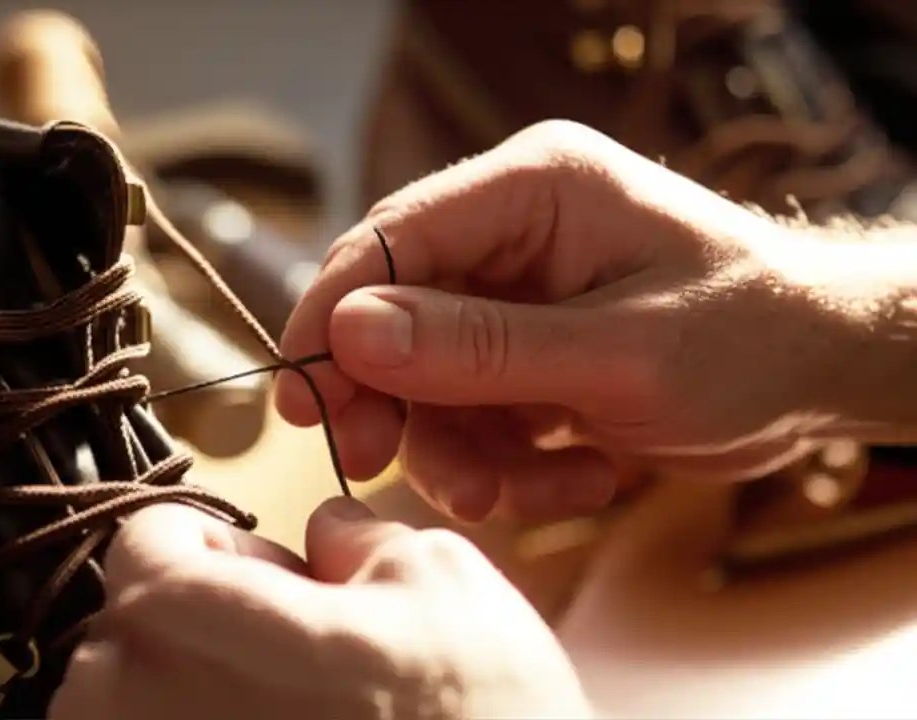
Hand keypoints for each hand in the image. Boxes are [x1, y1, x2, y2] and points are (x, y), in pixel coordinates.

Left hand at [49, 499, 587, 719]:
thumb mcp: (442, 586)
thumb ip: (360, 538)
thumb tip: (328, 532)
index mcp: (179, 613)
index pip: (146, 538)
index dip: (223, 547)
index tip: (284, 585)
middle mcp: (121, 701)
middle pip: (136, 628)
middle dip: (210, 629)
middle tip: (305, 669)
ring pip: (135, 707)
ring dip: (200, 702)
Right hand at [277, 120, 916, 522]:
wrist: (824, 376)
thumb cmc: (750, 336)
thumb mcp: (616, 352)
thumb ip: (479, 346)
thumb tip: (348, 331)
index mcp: (528, 189)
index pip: (390, 239)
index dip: (331, 316)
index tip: (301, 397)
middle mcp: (509, 233)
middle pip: (393, 314)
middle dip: (394, 400)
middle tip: (380, 463)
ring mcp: (515, 296)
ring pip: (427, 382)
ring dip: (459, 452)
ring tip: (512, 494)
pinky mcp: (524, 354)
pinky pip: (474, 417)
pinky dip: (510, 466)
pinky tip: (579, 478)